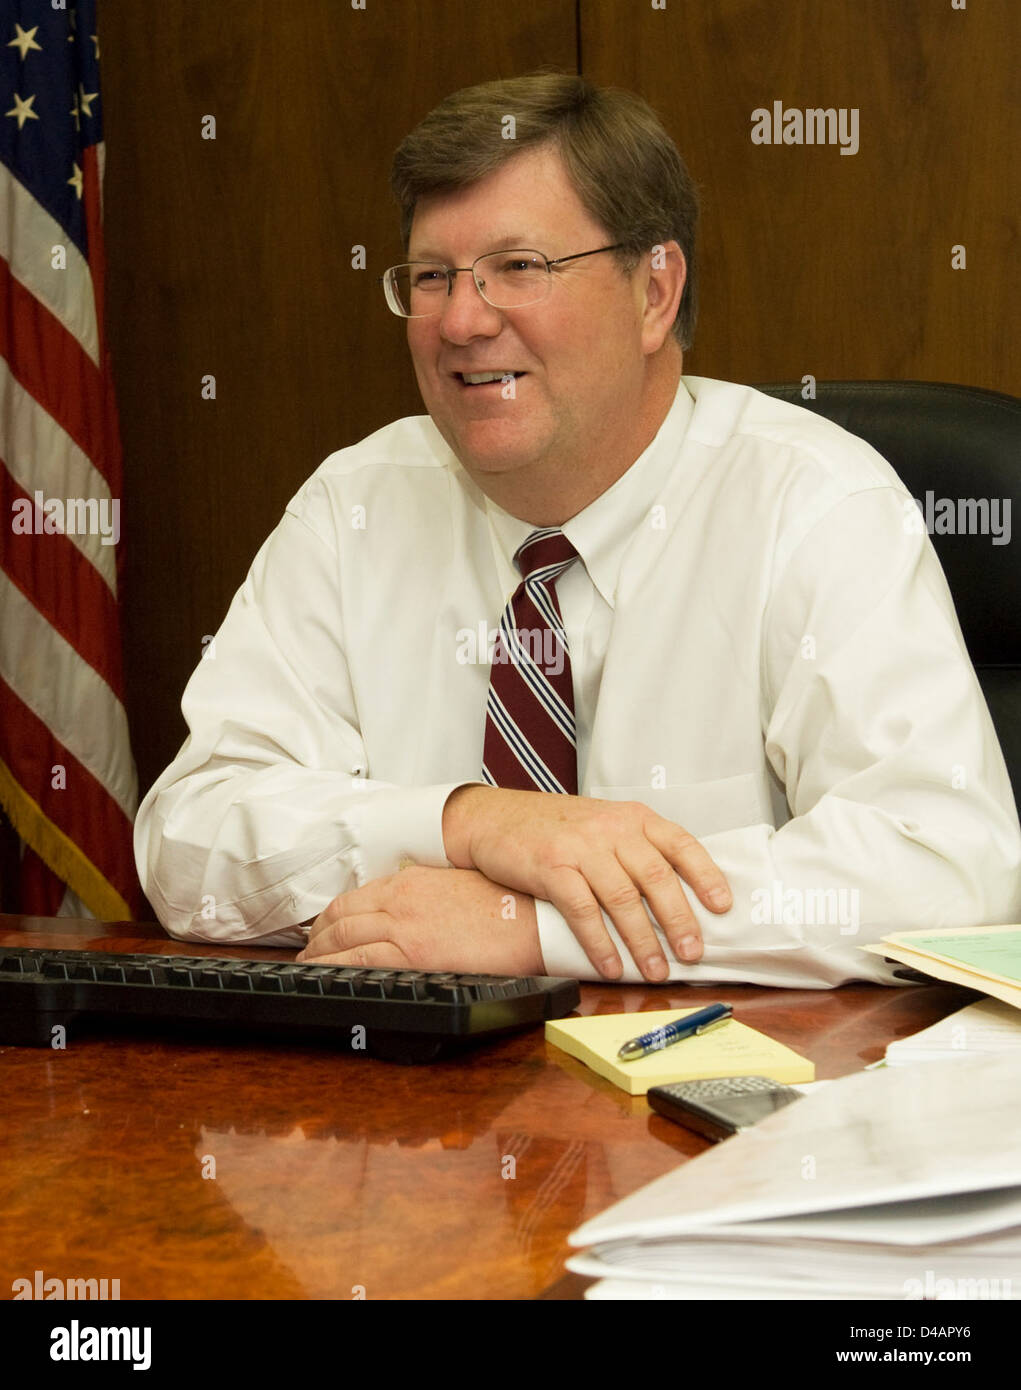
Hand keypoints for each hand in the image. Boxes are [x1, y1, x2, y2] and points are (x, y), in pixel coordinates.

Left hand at [296, 865, 542, 975]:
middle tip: (307, 953)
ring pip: (340, 937)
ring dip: (317, 954)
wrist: (531, 919)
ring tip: (307, 968)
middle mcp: (399, 899)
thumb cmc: (505, 906)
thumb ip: (425, 895)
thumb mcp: (456, 887)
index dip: (330, 918)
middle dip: (315, 937)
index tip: (322, 931)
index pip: (354, 898)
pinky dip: (333, 968)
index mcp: (410, 881)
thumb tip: (412, 913)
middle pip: (339, 916)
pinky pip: (358, 960)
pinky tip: (322, 976)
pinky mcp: (412, 953)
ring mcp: (403, 926)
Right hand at [442, 787, 731, 981]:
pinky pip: (583, 911)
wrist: (495, 817)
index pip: (681, 844)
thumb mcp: (603, 825)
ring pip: (623, 899)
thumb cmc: (555, 828)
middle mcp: (612, 828)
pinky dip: (600, 944)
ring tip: (655, 971)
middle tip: (693, 953)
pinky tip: (610, 966)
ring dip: (642, 940)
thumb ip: (636, 850)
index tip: (722, 906)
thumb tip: (675, 899)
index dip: (705, 876)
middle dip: (679, 920)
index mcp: (633, 818)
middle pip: (657, 877)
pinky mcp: (551, 867)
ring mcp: (581, 847)